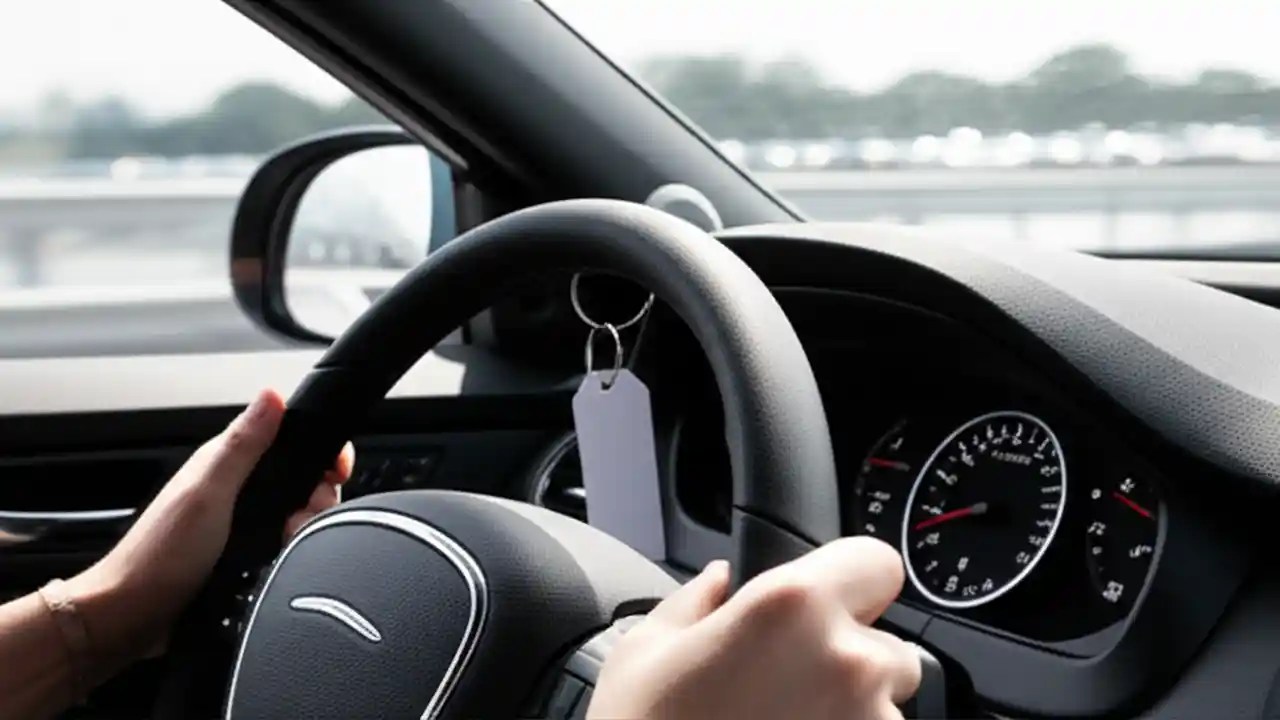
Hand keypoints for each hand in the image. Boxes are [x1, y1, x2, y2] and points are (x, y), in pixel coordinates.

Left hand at [64, 389, 352, 668]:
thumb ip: (243, 445)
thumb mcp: (208, 492)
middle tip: (300, 520)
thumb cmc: (160, 554)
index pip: (289, 440)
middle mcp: (237, 490)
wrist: (133, 617)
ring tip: (287, 546)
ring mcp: (240, 524)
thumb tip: (272, 395)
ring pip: (299, 516)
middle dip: (317, 499)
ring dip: (305, 530)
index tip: (337, 471)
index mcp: (226, 463)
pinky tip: (282, 562)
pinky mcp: (243, 555)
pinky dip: (293, 552)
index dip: (320, 450)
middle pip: (303, 481)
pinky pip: (286, 545)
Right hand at [588, 537, 920, 719]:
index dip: (853, 582)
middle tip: (787, 682)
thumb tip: (719, 580)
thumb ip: (695, 602)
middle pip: (887, 646)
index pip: (878, 563)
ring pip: (884, 707)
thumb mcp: (646, 651)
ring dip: (849, 710)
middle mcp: (846, 661)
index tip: (827, 603)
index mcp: (792, 605)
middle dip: (850, 658)